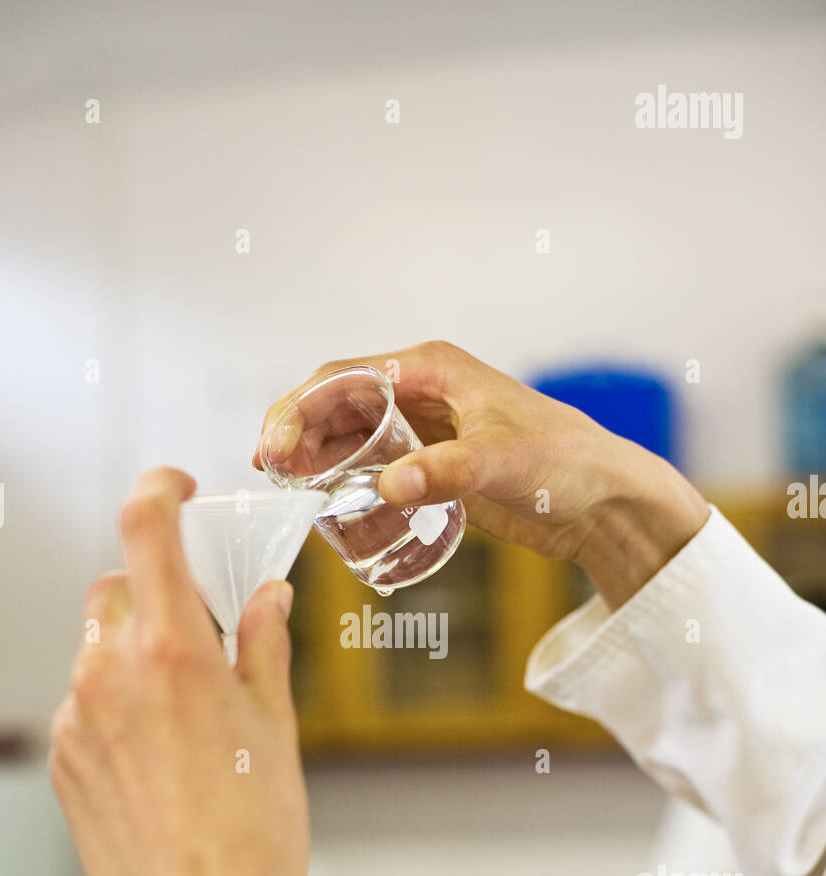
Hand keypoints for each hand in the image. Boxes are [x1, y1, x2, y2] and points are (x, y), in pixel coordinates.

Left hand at [49, 468, 308, 875]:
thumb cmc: (256, 830)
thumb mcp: (275, 723)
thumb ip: (263, 644)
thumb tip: (267, 595)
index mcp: (173, 651)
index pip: (146, 527)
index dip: (161, 489)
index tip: (180, 489)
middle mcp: (111, 673)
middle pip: (114, 586)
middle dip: (154, 592)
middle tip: (201, 631)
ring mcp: (77, 718)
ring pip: (95, 648)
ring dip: (134, 652)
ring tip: (185, 714)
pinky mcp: (63, 760)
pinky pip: (82, 703)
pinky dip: (114, 704)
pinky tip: (159, 755)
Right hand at [257, 341, 708, 608]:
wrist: (604, 501)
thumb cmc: (567, 462)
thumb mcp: (505, 462)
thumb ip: (445, 472)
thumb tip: (390, 486)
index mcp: (432, 369)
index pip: (344, 377)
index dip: (299, 407)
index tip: (275, 445)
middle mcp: (422, 392)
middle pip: (338, 406)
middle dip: (300, 435)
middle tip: (271, 473)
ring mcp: (426, 430)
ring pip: (352, 438)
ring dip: (320, 460)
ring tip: (292, 490)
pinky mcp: (435, 466)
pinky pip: (376, 469)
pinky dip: (351, 484)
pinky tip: (334, 506)